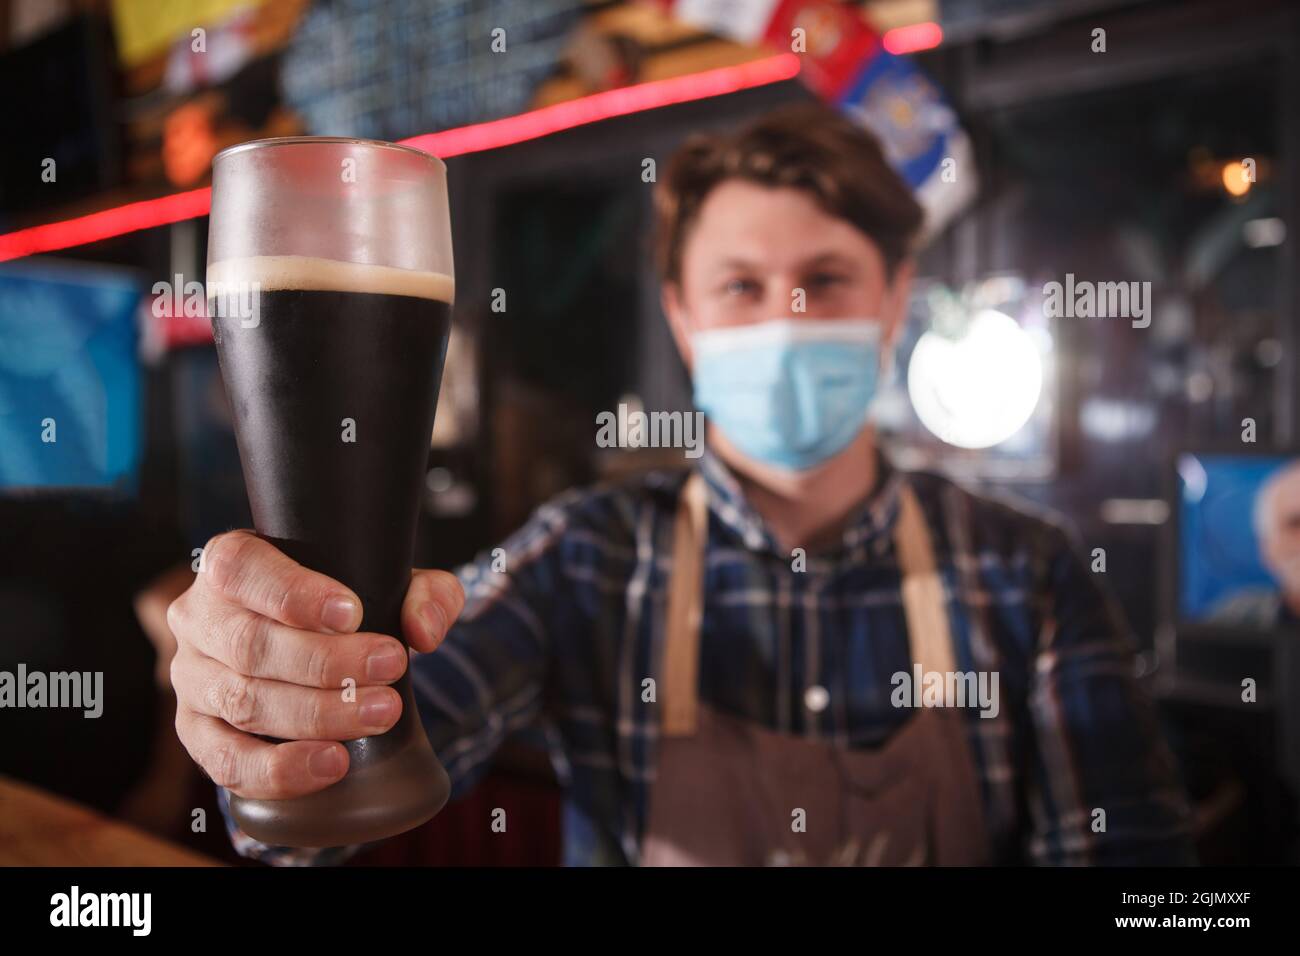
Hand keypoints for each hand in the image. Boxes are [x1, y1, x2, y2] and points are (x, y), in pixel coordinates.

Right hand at [167, 530, 464, 800]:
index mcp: (231, 563)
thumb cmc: (351, 609)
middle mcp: (200, 618)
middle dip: (326, 662)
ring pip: (244, 703)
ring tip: (378, 713)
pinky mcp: (198, 733)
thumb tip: (423, 631)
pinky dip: (280, 768)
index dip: (293, 593)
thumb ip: (425, 594)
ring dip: (317, 715)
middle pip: (251, 643)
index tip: (352, 613)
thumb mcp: (395, 585)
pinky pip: (225, 761)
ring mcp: (192, 679)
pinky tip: (332, 762)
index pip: (242, 568)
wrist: (322, 652)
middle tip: (389, 666)